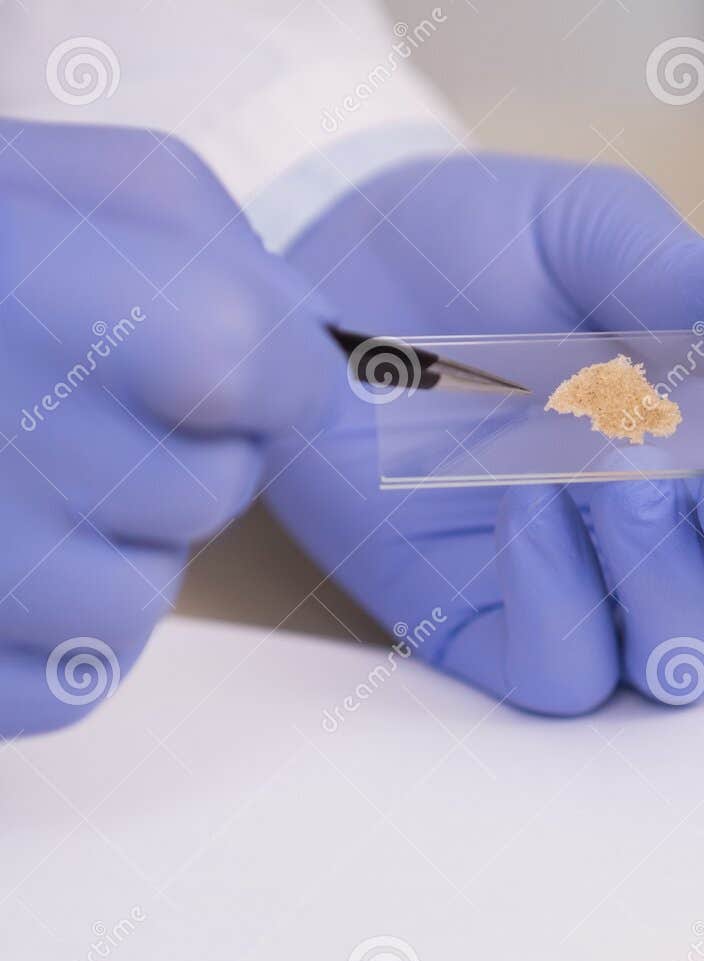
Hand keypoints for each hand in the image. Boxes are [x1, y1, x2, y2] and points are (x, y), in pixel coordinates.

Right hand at [0, 121, 335, 736]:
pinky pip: (71, 687)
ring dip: (109, 552)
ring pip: (140, 600)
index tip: (252, 368)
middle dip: (179, 456)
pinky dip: (48, 639)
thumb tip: (323, 348)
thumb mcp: (44, 183)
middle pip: (209, 491)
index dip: (275, 371)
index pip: (243, 358)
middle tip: (67, 407)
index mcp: (17, 288)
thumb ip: (198, 236)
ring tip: (10, 484)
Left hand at [265, 154, 703, 714]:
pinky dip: (562, 604)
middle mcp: (683, 526)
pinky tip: (519, 510)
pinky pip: (569, 673)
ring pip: (691, 654)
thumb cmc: (470, 257)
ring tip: (604, 475)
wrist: (320, 288)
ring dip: (668, 577)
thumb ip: (679, 273)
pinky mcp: (500, 634)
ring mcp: (597, 590)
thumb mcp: (580, 233)